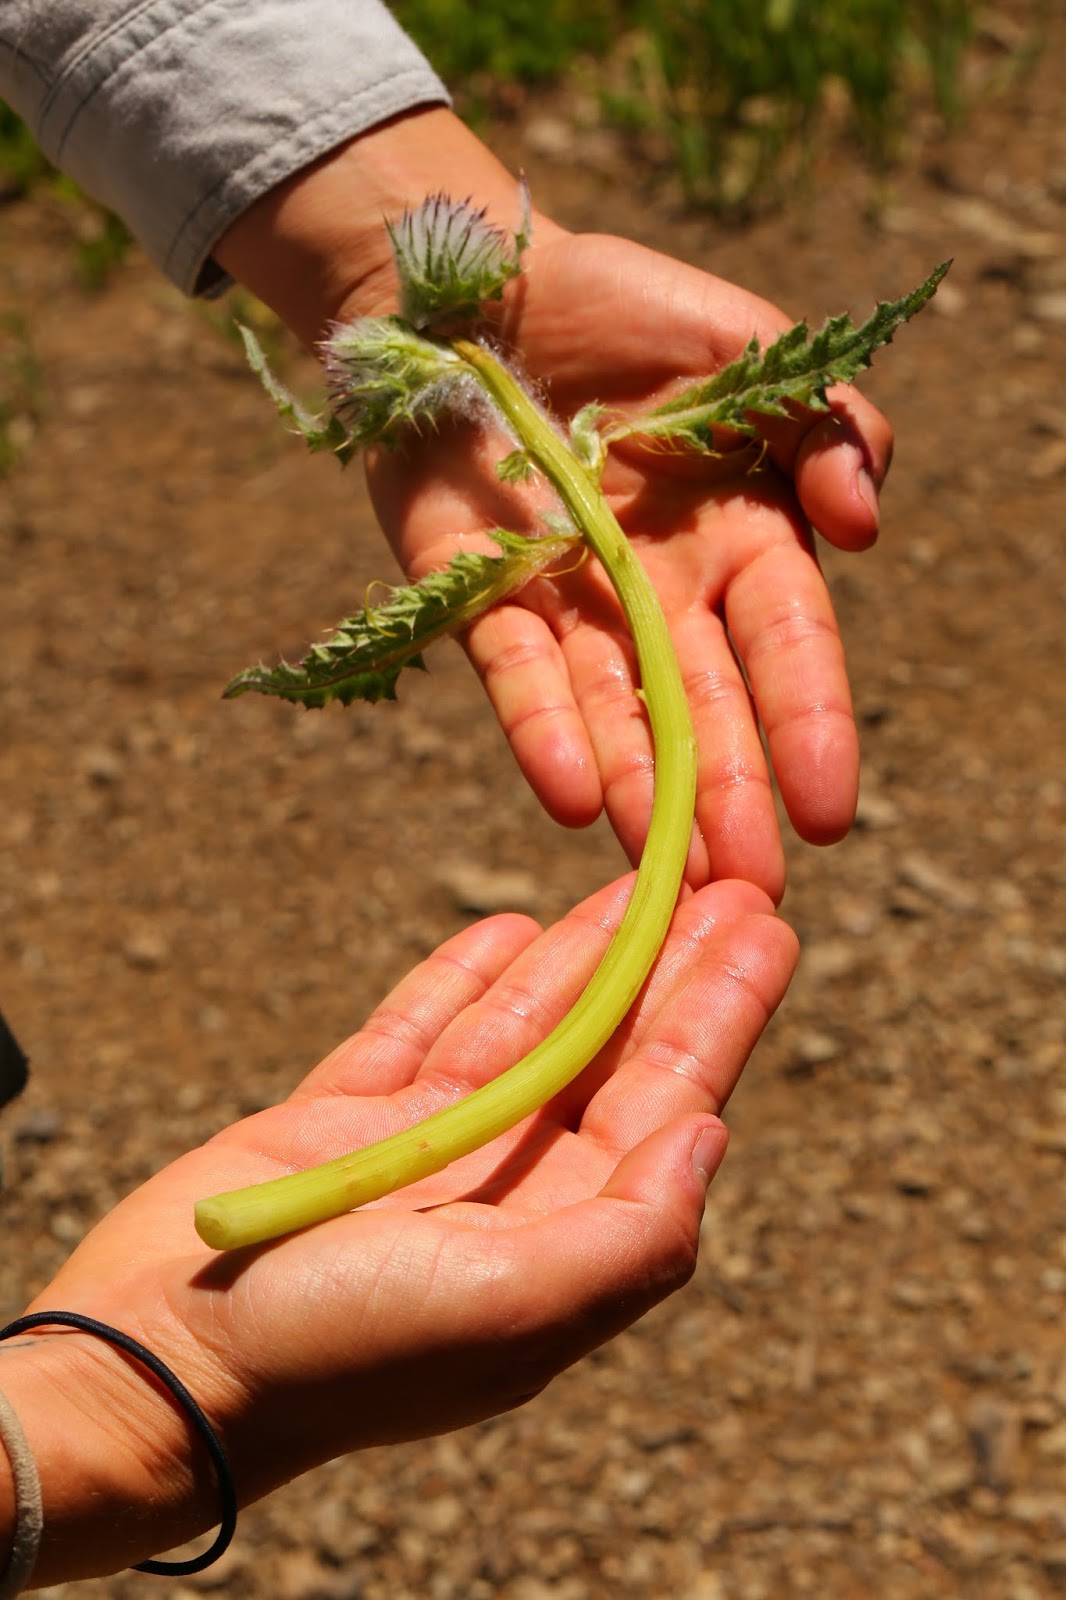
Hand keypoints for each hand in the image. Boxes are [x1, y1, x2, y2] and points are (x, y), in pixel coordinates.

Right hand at [10, 876, 794, 1581]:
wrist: (161, 1363)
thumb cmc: (341, 1354)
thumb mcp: (513, 1310)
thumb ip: (632, 1231)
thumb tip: (711, 1134)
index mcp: (563, 1238)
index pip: (667, 1100)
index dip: (722, 1011)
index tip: (765, 929)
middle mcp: (510, 1190)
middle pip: (612, 1052)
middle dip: (670, 965)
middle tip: (726, 877)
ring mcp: (428, 1150)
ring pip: (526, 1028)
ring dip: (583, 954)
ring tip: (636, 883)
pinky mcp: (348, 1121)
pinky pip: (423, 1030)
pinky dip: (464, 979)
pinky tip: (512, 928)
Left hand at [363, 225, 891, 897]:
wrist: (477, 289)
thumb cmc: (626, 312)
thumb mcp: (747, 346)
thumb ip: (823, 424)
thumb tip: (863, 526)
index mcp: (738, 537)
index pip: (786, 645)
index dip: (811, 724)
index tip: (829, 813)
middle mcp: (658, 591)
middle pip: (703, 707)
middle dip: (729, 796)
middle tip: (750, 889)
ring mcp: (568, 602)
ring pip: (612, 713)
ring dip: (642, 792)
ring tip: (663, 875)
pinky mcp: (478, 598)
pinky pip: (515, 674)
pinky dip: (542, 731)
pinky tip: (570, 798)